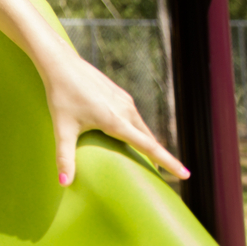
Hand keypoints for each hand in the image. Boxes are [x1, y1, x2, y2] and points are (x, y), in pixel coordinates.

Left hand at [43, 49, 188, 184]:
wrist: (60, 62)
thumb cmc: (60, 95)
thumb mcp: (62, 128)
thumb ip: (64, 157)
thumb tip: (63, 182)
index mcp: (116, 121)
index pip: (149, 147)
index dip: (169, 162)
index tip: (187, 174)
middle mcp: (126, 110)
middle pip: (148, 139)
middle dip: (158, 156)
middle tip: (166, 175)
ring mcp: (124, 100)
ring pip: (140, 126)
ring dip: (145, 142)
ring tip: (149, 159)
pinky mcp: (119, 93)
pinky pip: (133, 115)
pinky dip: (136, 128)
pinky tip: (130, 133)